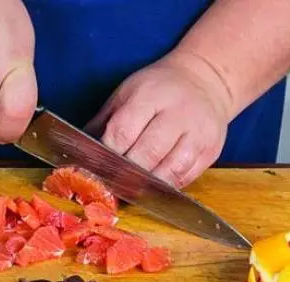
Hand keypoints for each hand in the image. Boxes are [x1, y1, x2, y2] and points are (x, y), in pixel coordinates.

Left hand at [85, 53, 232, 187]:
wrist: (204, 80)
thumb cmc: (157, 90)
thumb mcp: (125, 94)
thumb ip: (103, 124)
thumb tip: (78, 155)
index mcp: (150, 95)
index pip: (124, 132)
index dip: (108, 156)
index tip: (95, 171)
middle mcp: (178, 113)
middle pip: (148, 154)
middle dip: (126, 175)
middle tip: (110, 187)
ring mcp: (199, 132)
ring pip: (170, 170)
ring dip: (147, 187)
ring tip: (131, 192)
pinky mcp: (211, 150)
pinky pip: (187, 177)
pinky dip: (167, 187)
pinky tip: (153, 188)